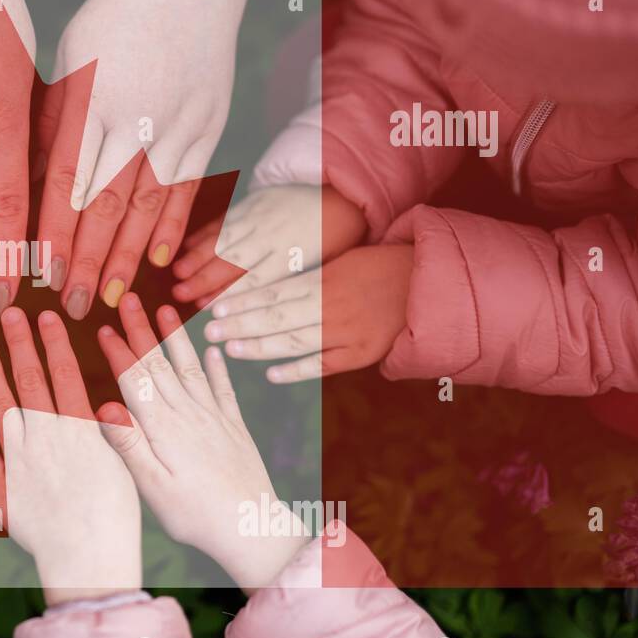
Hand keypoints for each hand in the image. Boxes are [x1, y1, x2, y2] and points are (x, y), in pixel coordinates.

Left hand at [0, 308, 141, 604]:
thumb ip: (110, 430)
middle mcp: (48, 437)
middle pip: (31, 381)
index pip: (64, 373)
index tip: (44, 317)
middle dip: (20, 345)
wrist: (90, 556)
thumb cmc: (117, 515)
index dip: (53, 342)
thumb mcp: (125, 462)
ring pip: (2, 408)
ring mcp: (21, 460)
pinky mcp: (2, 488)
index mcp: (81, 428)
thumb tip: (103, 400)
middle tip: (9, 314)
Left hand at [32, 0, 278, 321]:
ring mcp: (178, 121)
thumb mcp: (70, 57)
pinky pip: (187, 185)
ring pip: (147, 204)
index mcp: (90, 95)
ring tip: (110, 299)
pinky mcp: (210, 124)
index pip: (64, 180)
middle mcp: (134, 114)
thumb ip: (53, 121)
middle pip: (104, 203)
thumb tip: (28, 186)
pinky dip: (172, 226)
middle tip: (69, 307)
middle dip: (86, 261)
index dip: (51, 233)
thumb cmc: (115, 15)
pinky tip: (160, 262)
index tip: (37, 275)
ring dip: (127, 257)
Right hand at [95, 293, 307, 590]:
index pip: (135, 380)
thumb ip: (129, 446)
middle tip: (129, 299)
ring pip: (191, 368)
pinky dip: (218, 368)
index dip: (118, 352)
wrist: (252, 530)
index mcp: (163, 429)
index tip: (103, 325)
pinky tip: (214, 351)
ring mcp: (214, 419)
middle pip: (160, 365)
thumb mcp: (154, 488)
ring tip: (167, 310)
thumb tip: (103, 408)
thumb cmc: (196, 516)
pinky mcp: (234, 429)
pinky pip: (224, 389)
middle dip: (142, 330)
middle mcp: (189, 416)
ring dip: (177, 338)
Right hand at [172, 184, 366, 307]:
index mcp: (293, 254)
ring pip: (224, 238)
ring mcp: (260, 215)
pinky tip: (185, 247)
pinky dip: (203, 234)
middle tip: (180, 295)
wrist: (341, 193)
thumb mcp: (319, 265)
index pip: (255, 280)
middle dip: (203, 278)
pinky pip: (224, 220)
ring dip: (197, 256)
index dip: (229, 295)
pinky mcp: (253, 202)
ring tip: (177, 273)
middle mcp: (272, 234)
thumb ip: (285, 283)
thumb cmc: (332, 238)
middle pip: (233, 260)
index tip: (206, 309)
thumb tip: (251, 308)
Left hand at [204, 243, 413, 382]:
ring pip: (295, 342)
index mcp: (325, 280)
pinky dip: (297, 371)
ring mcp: (348, 332)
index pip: (274, 293)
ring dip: (260, 348)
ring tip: (231, 350)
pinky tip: (272, 374)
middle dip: (241, 325)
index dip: (243, 302)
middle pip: (277, 317)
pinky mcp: (363, 353)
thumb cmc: (378, 268)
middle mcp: (333, 306)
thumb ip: (306, 278)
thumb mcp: (340, 263)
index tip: (216, 308)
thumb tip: (265, 288)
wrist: (428, 283)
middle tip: (209, 331)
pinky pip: (324, 365)